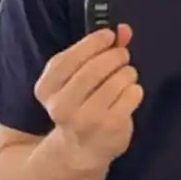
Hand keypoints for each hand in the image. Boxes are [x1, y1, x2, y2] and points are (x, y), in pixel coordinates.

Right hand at [34, 24, 143, 169]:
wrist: (80, 149)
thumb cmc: (80, 103)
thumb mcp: (77, 76)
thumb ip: (98, 50)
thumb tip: (123, 30)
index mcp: (46, 89)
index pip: (70, 58)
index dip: (94, 42)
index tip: (109, 36)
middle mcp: (61, 106)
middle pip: (97, 67)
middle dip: (116, 55)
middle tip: (122, 56)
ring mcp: (86, 119)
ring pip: (118, 78)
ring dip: (127, 73)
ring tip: (124, 78)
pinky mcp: (110, 128)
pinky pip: (132, 94)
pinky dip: (134, 90)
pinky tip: (128, 95)